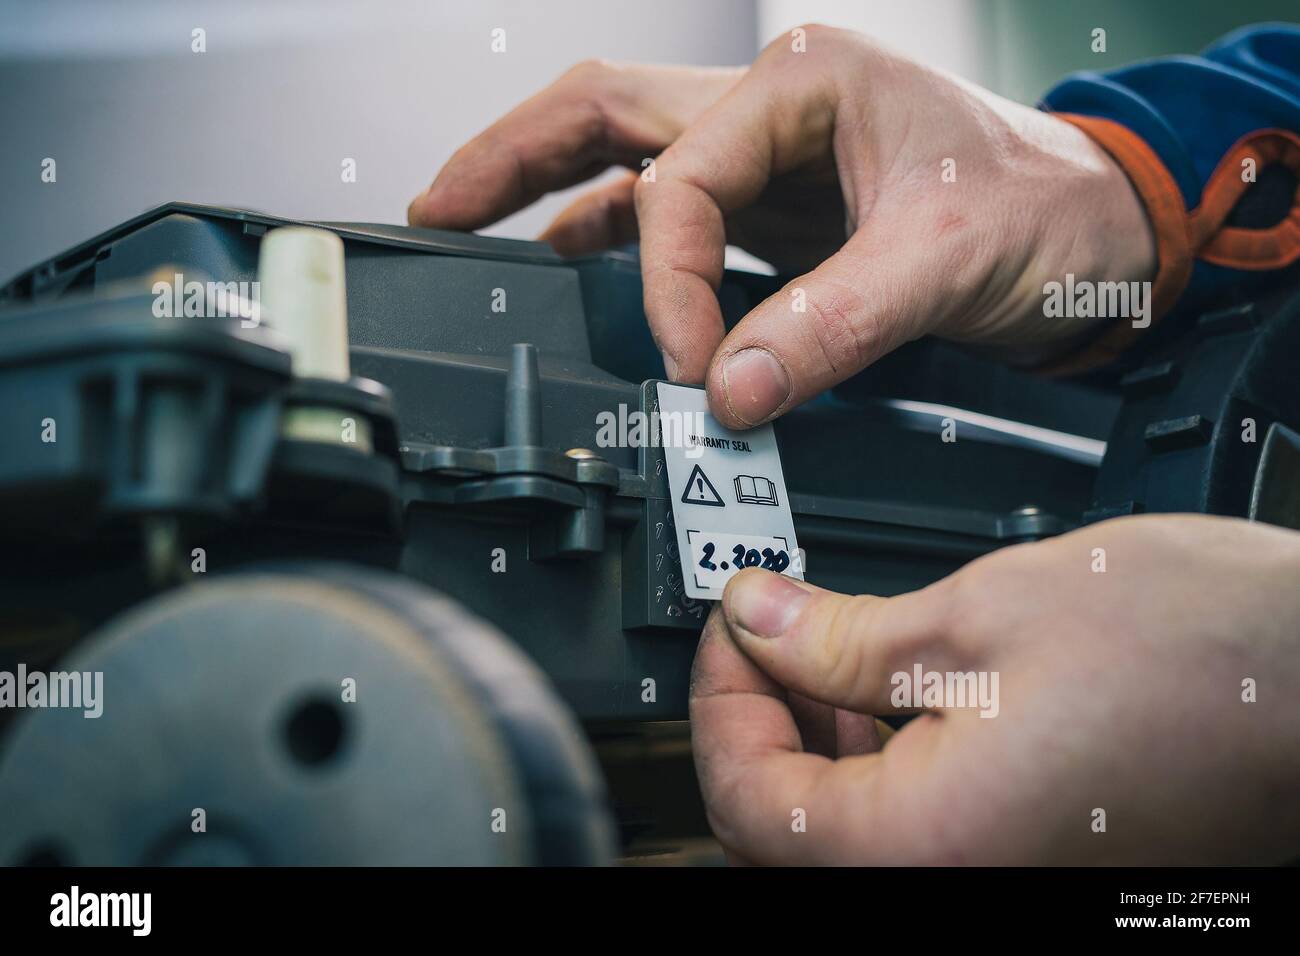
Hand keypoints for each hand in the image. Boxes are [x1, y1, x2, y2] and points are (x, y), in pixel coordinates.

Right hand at [409, 25, 1155, 426]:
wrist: (1102, 242)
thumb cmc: (1047, 215)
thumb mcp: (941, 261)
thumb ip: (827, 326)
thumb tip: (726, 391)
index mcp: (804, 83)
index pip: (683, 178)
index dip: (668, 277)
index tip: (689, 364)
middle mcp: (773, 109)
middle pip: (607, 112)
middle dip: (514, 156)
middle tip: (439, 210)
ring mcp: (770, 162)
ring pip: (629, 162)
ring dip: (549, 195)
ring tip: (473, 234)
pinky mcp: (778, 216)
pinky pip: (673, 222)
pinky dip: (617, 250)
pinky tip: (576, 277)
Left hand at [690, 515, 1299, 863]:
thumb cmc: (1201, 651)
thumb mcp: (984, 613)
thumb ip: (842, 637)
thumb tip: (757, 623)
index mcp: (932, 846)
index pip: (752, 805)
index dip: (719, 707)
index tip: (730, 632)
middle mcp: (966, 891)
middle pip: (791, 836)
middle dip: (763, 728)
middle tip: (770, 640)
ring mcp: (1006, 884)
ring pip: (851, 841)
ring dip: (819, 749)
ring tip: (830, 657)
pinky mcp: (1037, 866)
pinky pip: (920, 839)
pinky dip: (883, 771)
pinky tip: (895, 696)